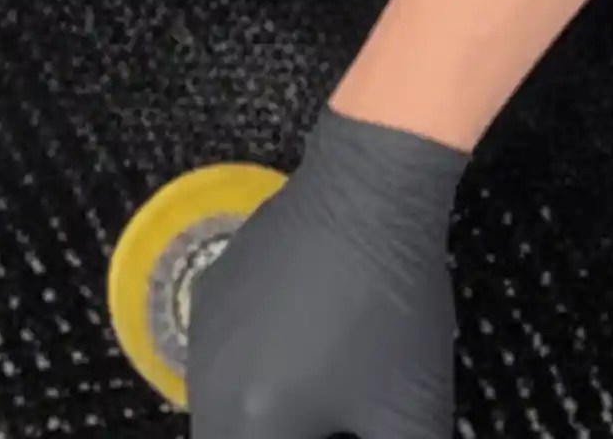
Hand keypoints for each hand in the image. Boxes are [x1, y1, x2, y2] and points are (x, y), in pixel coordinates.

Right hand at [187, 108, 466, 437]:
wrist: (364, 197)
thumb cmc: (391, 307)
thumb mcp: (412, 410)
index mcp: (251, 422)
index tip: (339, 433)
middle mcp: (207, 384)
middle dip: (276, 437)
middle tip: (329, 422)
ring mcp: (200, 334)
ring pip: (217, 403)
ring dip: (259, 412)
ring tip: (316, 389)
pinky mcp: (208, 294)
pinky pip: (217, 355)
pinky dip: (250, 368)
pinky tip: (297, 344)